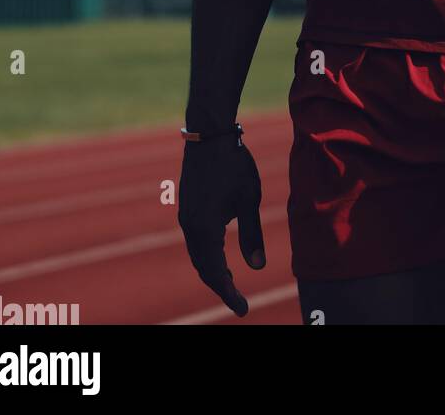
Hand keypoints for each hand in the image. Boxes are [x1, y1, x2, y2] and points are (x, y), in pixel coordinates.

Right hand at [178, 133, 265, 316]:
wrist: (209, 135)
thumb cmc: (234, 165)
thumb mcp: (249, 199)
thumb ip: (252, 234)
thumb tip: (257, 267)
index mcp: (205, 229)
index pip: (216, 273)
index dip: (229, 294)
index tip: (243, 310)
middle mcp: (190, 227)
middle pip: (203, 267)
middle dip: (221, 286)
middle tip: (239, 302)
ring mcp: (186, 217)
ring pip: (198, 255)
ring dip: (212, 270)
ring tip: (231, 283)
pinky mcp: (187, 207)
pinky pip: (195, 241)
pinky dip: (207, 255)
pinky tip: (220, 255)